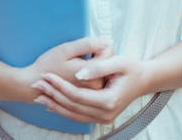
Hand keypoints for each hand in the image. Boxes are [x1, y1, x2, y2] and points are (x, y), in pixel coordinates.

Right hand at [21, 37, 113, 100]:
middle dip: (96, 55)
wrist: (33, 85)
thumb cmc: (48, 65)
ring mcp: (93, 94)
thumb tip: (108, 41)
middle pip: (107, 62)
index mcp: (94, 75)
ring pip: (102, 71)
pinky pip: (95, 79)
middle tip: (78, 57)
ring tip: (75, 65)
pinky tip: (76, 73)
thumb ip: (88, 45)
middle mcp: (97, 87)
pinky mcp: (88, 96)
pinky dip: (89, 74)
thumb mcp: (66, 50)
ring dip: (93, 65)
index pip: (109, 51)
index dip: (98, 44)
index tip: (83, 48)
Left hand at [31, 55, 149, 124]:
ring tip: (39, 96)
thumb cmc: (132, 68)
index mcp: (109, 100)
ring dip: (55, 105)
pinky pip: (78, 116)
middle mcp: (106, 114)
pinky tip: (52, 103)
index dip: (60, 86)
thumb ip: (99, 67)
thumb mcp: (119, 62)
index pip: (77, 95)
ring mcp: (104, 118)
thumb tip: (79, 74)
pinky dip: (63, 110)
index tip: (46, 75)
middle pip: (72, 106)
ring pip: (73, 114)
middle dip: (53, 95)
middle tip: (37, 84)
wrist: (144, 80)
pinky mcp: (101, 118)